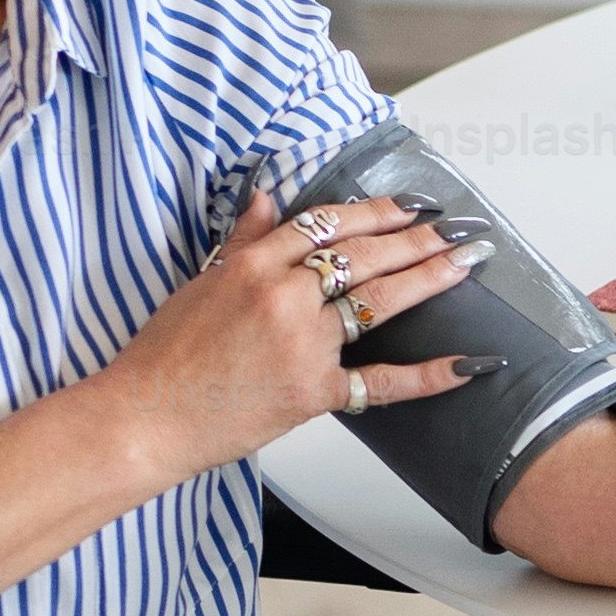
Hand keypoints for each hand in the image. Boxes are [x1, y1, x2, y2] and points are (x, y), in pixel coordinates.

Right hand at [97, 188, 488, 476]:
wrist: (146, 418)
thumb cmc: (165, 356)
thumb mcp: (199, 283)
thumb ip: (242, 240)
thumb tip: (265, 196)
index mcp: (253, 265)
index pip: (327, 225)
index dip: (374, 211)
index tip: (408, 204)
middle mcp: (283, 297)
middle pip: (364, 256)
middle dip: (417, 237)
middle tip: (456, 227)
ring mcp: (302, 344)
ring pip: (379, 303)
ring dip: (429, 278)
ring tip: (466, 262)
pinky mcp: (313, 392)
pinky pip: (382, 380)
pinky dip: (429, 375)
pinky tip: (469, 363)